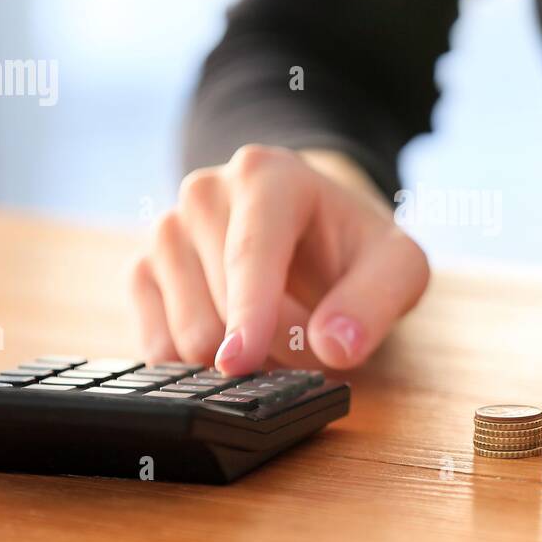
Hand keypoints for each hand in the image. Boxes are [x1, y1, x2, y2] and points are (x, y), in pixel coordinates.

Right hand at [130, 145, 429, 373]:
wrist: (316, 232)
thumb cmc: (354, 249)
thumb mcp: (397, 267)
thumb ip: (376, 302)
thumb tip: (334, 346)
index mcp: (268, 175)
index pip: (251, 251)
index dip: (249, 310)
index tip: (242, 360)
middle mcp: (205, 192)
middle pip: (221, 302)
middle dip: (272, 344)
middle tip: (308, 335)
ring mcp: (167, 230)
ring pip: (185, 330)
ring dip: (238, 358)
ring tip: (275, 331)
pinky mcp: (144, 270)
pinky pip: (153, 343)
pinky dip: (196, 366)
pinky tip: (230, 348)